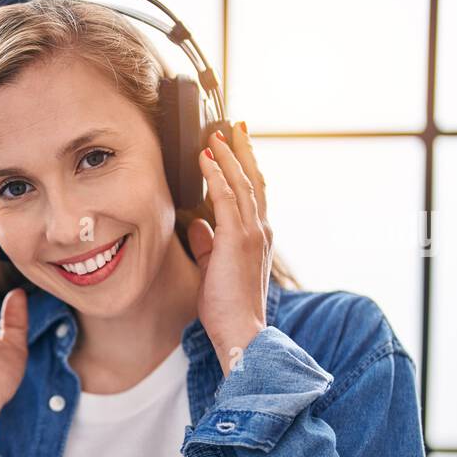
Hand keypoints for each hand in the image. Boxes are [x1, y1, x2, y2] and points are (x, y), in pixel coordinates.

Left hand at [185, 121, 272, 376]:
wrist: (241, 330)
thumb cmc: (228, 307)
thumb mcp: (213, 269)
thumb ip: (207, 245)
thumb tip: (197, 225)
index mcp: (257, 236)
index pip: (252, 194)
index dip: (245, 167)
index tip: (236, 145)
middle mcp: (260, 230)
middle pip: (253, 180)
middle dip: (242, 151)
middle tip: (234, 126)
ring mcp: (252, 233)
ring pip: (241, 183)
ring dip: (228, 156)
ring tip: (216, 135)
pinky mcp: (238, 240)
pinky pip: (227, 199)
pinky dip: (217, 176)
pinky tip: (207, 159)